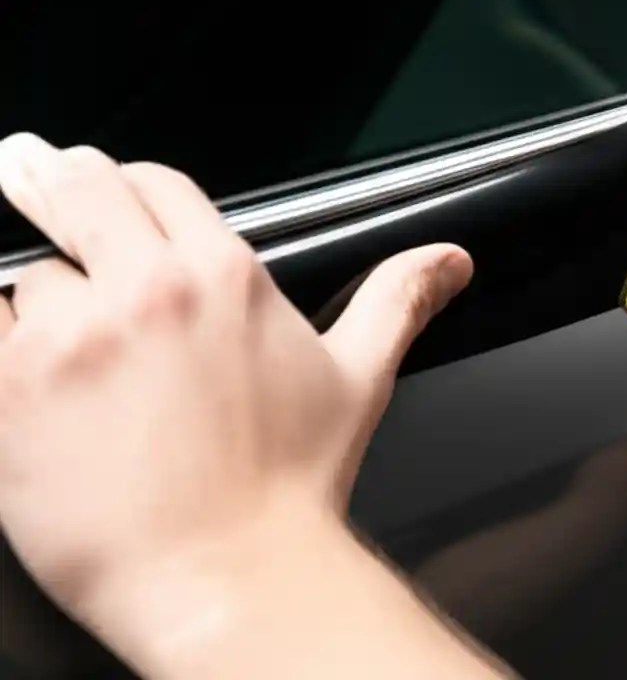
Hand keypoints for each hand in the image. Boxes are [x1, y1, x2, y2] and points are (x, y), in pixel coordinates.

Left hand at [0, 134, 501, 676]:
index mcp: (224, 277)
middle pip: (74, 189)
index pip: (153, 182)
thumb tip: (448, 261)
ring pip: (26, 272)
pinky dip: (7, 348)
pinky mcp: (11, 389)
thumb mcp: (357, 380)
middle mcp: (145, 292)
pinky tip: (46, 393)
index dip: (132, 191)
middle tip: (47, 201)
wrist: (226, 580)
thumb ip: (398, 300)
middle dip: (60, 192)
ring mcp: (72, 337)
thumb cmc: (288, 489)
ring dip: (41, 300)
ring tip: (80, 363)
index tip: (117, 206)